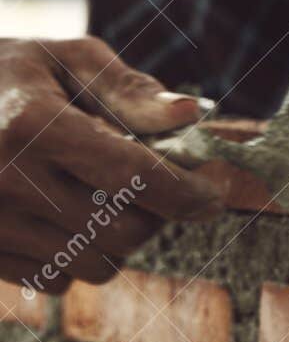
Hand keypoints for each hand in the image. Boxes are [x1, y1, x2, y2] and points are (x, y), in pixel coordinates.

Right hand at [0, 37, 224, 295]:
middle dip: (157, 215)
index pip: (134, 175)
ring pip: (96, 266)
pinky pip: (57, 282)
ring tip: (108, 200)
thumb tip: (191, 114)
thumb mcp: (62, 59)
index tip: (215, 193)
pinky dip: (77, 258)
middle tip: (157, 188)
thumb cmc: (4, 77)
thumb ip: (128, 89)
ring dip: (120, 241)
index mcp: (31, 124)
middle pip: (124, 232)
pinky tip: (65, 218)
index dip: (188, 191)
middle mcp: (4, 180)